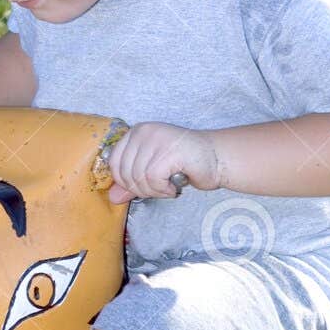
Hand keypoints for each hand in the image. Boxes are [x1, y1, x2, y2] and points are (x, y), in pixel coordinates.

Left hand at [105, 121, 221, 204]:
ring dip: (154, 191)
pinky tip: (174, 187)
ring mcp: (157, 139)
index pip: (114, 162)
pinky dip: (163, 190)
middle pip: (125, 172)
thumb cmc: (185, 165)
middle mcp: (144, 131)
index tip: (145, 185)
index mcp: (136, 133)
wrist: (216, 158)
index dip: (125, 182)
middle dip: (142, 189)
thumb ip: (132, 183)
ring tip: (168, 187)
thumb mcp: (152, 173)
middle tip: (160, 188)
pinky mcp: (169, 150)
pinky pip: (153, 179)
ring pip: (139, 177)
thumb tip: (113, 198)